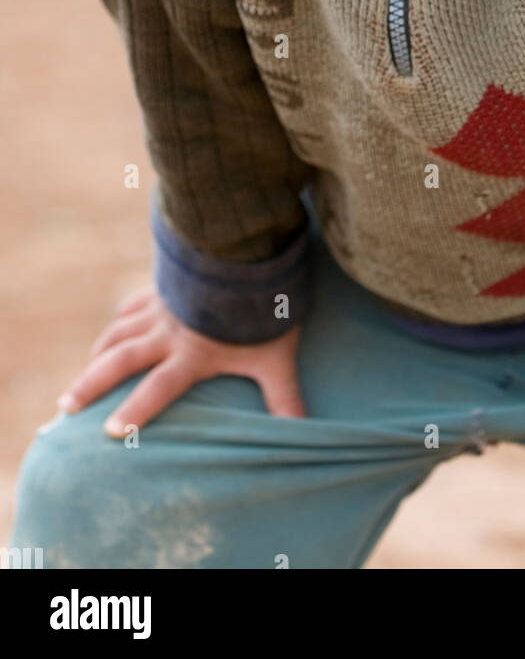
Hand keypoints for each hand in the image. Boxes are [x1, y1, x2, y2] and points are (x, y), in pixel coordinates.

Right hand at [57, 285, 306, 436]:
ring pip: (116, 333)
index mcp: (192, 352)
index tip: (109, 432)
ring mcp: (160, 306)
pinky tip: (113, 330)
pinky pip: (131, 306)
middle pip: (119, 360)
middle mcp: (167, 331)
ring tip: (81, 378)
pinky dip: (118, 321)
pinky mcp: (162, 286)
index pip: (158, 388)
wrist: (247, 246)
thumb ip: (285, 396)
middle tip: (65, 408)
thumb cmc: (263, 305)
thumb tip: (304, 433)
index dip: (135, 410)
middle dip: (91, 385)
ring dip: (97, 356)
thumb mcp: (276, 354)